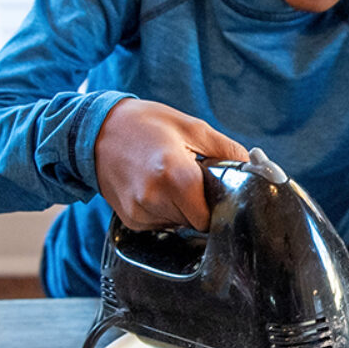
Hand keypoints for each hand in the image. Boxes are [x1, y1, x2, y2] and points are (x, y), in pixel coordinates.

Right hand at [92, 98, 249, 230]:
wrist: (94, 129)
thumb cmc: (145, 124)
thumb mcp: (192, 127)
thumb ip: (227, 151)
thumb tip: (254, 168)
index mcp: (176, 177)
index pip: (210, 217)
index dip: (217, 205)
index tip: (215, 191)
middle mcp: (155, 200)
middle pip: (196, 222)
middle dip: (199, 204)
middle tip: (190, 178)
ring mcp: (139, 213)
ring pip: (178, 224)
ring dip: (181, 208)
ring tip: (168, 178)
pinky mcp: (129, 220)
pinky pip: (160, 223)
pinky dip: (163, 210)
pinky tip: (154, 186)